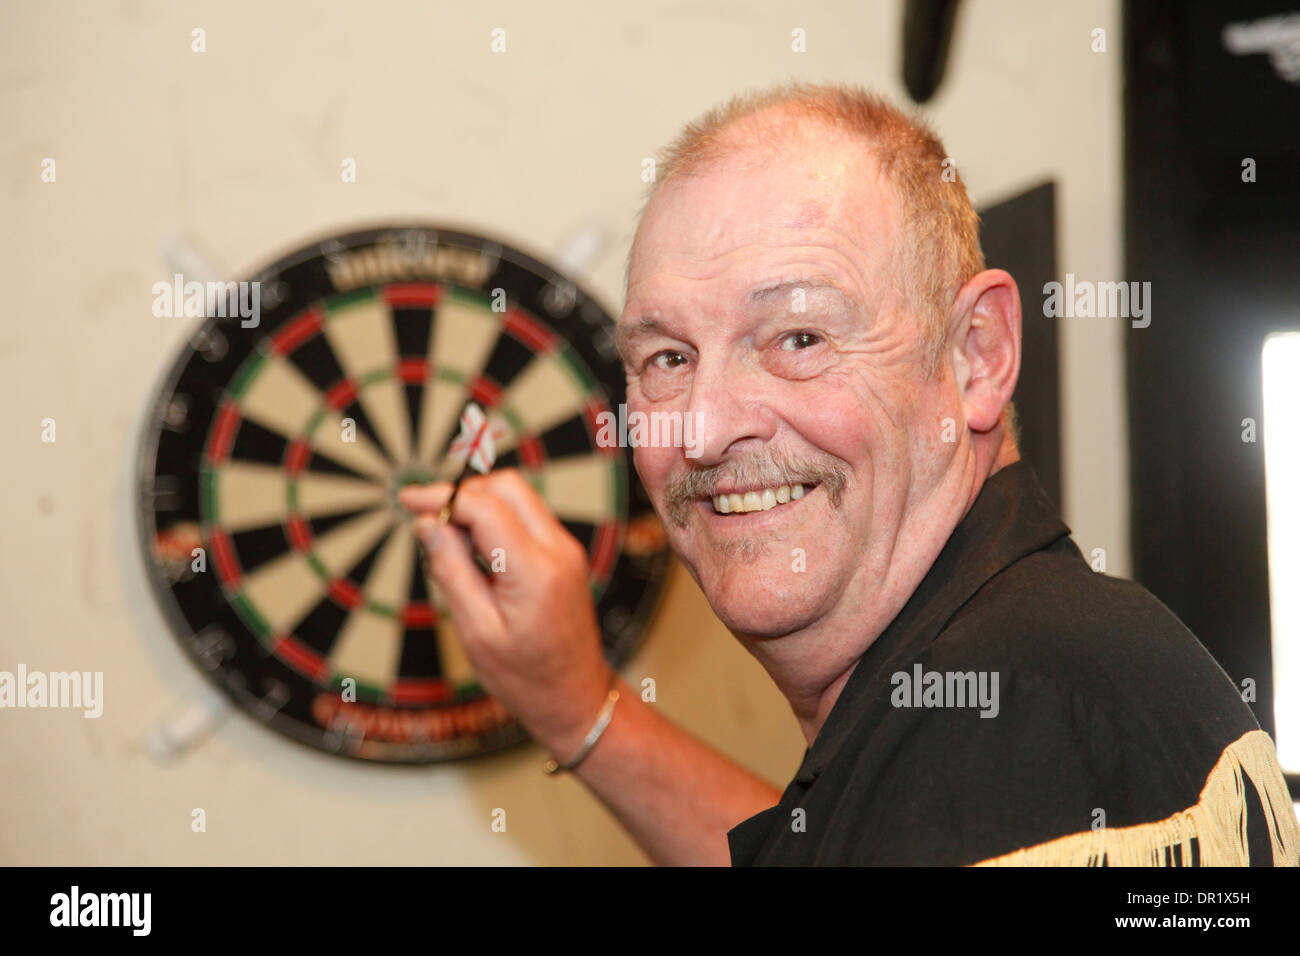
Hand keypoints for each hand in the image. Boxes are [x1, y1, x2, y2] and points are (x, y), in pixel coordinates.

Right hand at [398, 471, 614, 760]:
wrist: (575, 696)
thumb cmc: (527, 676)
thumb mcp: (476, 631)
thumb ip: (451, 570)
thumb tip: (428, 523)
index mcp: (535, 570)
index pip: (484, 506)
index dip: (441, 497)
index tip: (407, 501)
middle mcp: (558, 550)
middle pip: (506, 487)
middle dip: (461, 493)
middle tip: (425, 516)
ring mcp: (566, 549)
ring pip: (519, 496)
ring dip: (479, 503)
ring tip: (447, 539)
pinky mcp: (565, 555)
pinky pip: (527, 517)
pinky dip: (496, 518)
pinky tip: (473, 547)